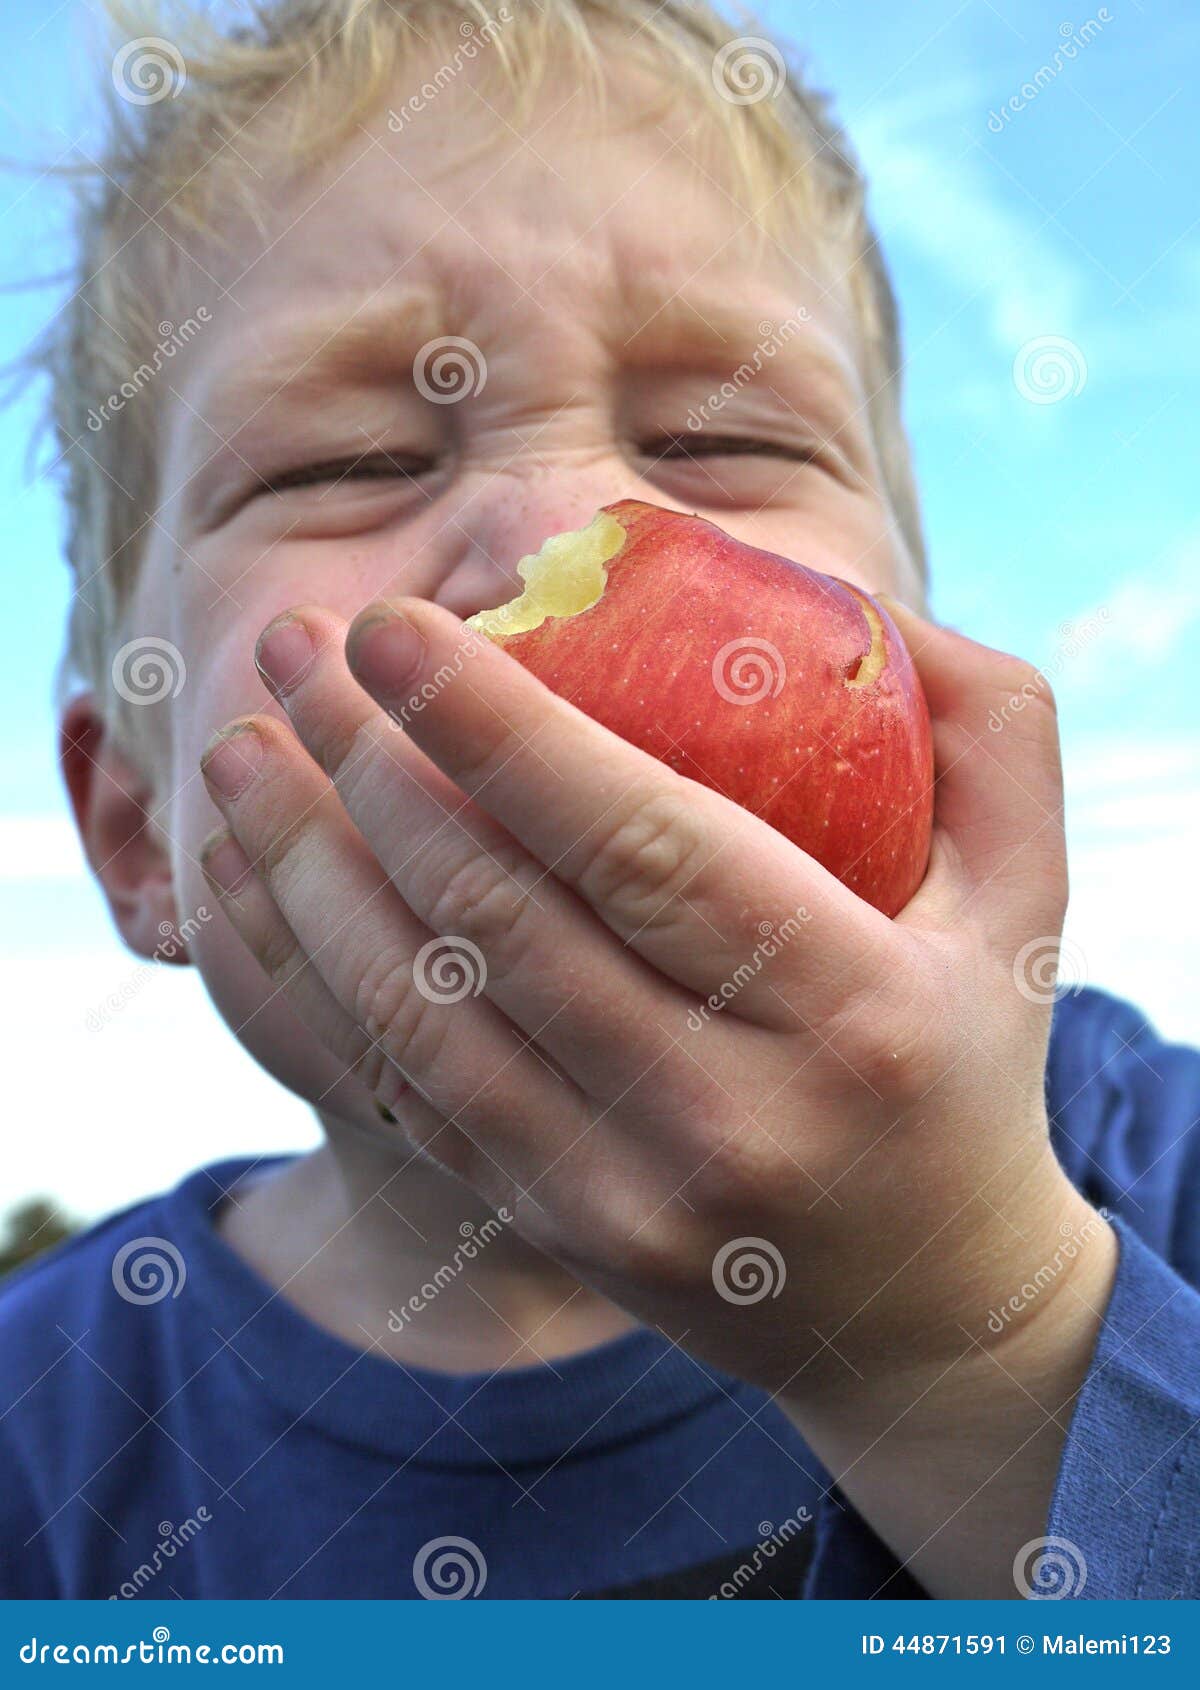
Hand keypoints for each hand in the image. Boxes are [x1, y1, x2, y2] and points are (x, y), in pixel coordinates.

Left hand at [199, 594, 1114, 1592]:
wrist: (920, 1308)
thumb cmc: (966, 1058)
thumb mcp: (1027, 895)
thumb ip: (991, 732)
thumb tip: (861, 606)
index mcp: (849, 1013)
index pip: (641, 847)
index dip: (498, 727)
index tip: (393, 623)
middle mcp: (726, 1119)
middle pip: (495, 919)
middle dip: (369, 763)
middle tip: (298, 643)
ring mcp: (621, 1194)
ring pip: (415, 1012)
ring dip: (303, 866)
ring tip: (239, 745)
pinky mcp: (550, 1229)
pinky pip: (395, 1091)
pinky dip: (304, 978)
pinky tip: (254, 880)